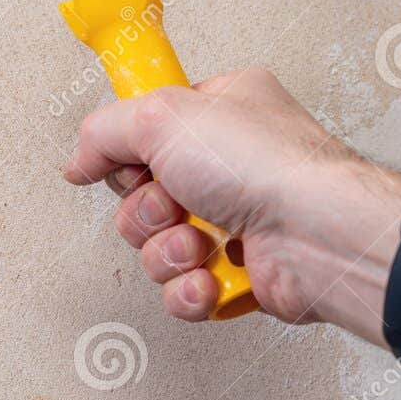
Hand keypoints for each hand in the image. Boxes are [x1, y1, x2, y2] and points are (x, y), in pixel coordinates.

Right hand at [62, 69, 371, 322]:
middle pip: (142, 195)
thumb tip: (78, 159)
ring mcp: (236, 220)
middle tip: (172, 203)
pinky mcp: (240, 273)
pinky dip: (189, 289)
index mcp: (221, 110)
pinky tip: (211, 277)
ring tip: (199, 243)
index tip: (132, 160)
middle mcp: (229, 164)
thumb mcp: (162, 117)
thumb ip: (104, 132)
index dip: (130, 150)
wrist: (321, 236)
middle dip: (146, 211)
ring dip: (168, 251)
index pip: (147, 129)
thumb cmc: (268, 164)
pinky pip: (183, 289)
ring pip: (158, 247)